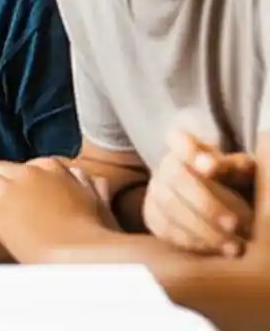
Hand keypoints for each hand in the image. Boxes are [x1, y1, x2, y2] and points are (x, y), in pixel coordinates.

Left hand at [0, 157, 110, 262]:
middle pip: (1, 167)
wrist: (75, 252)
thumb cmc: (91, 234)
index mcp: (52, 168)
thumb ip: (90, 187)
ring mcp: (9, 189)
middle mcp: (28, 174)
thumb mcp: (97, 203)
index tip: (16, 179)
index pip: (29, 164)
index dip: (20, 173)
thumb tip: (92, 178)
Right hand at [142, 127, 254, 256]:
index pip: (178, 140)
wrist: (211, 201)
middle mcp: (165, 166)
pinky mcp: (152, 217)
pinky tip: (218, 249)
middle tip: (234, 224)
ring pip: (170, 207)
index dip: (190, 152)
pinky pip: (167, 230)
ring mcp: (155, 192)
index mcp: (185, 146)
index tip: (212, 168)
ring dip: (203, 228)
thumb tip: (233, 166)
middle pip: (175, 178)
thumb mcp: (237, 168)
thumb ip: (234, 165)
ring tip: (234, 246)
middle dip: (205, 203)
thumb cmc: (230, 180)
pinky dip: (194, 241)